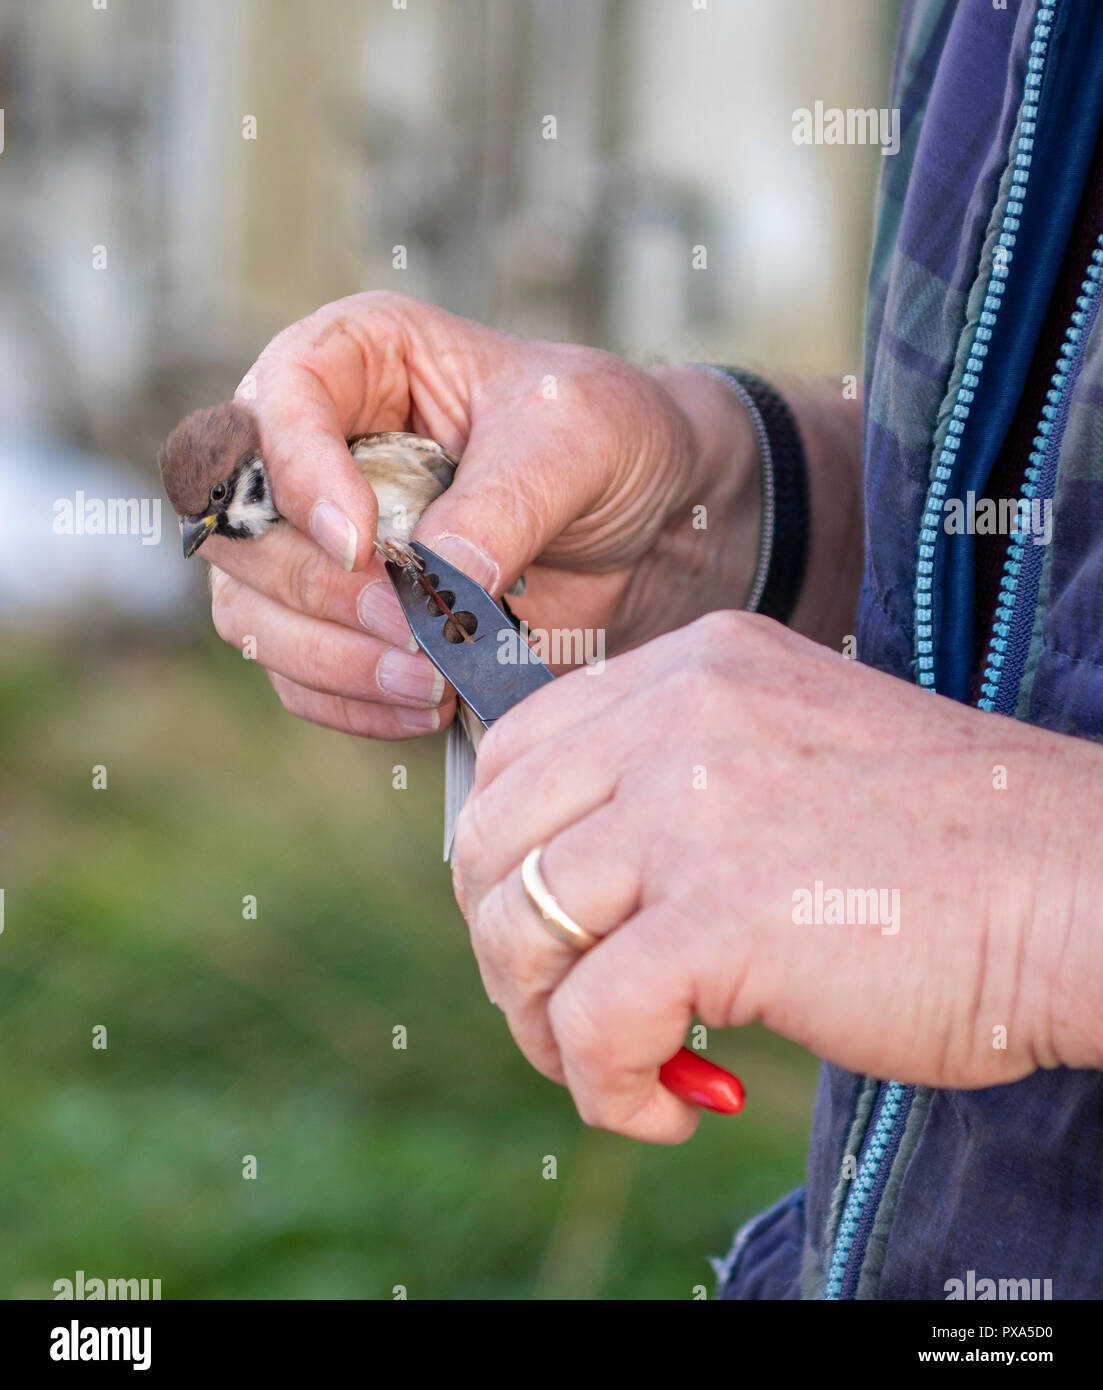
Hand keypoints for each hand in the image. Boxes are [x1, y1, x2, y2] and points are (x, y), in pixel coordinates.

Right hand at [202, 292, 759, 738]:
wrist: (651, 523)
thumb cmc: (611, 440)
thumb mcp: (578, 439)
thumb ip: (505, 500)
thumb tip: (431, 578)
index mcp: (356, 361)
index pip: (273, 404)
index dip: (299, 477)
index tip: (363, 543)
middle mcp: (313, 448)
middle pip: (242, 527)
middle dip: (322, 592)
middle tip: (413, 630)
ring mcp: (316, 543)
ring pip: (252, 611)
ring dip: (331, 660)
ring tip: (430, 682)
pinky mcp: (341, 621)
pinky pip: (298, 675)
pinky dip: (352, 702)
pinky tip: (428, 705)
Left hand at [451, 610, 1098, 1142]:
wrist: (1076, 885)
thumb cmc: (944, 848)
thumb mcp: (784, 757)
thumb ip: (674, 787)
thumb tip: (567, 885)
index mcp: (692, 669)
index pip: (514, 753)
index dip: (502, 861)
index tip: (546, 931)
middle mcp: (678, 716)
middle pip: (493, 841)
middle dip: (506, 949)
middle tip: (567, 1015)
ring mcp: (693, 808)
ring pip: (520, 928)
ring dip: (546, 1026)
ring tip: (623, 1067)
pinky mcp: (722, 913)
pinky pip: (589, 1021)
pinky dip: (606, 1087)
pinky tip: (673, 1103)